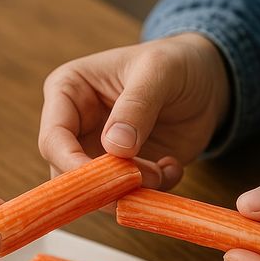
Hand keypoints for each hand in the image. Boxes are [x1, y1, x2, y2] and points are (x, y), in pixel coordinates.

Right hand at [38, 33, 229, 189]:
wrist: (206, 81)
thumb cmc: (176, 63)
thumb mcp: (159, 71)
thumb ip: (137, 105)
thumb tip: (115, 147)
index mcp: (68, 92)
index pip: (53, 139)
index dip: (72, 166)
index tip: (107, 180)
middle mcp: (75, 126)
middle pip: (66, 174)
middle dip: (104, 185)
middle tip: (142, 181)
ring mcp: (98, 152)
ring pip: (94, 193)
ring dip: (131, 192)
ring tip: (164, 170)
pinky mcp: (123, 172)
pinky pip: (126, 197)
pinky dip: (152, 192)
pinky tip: (172, 166)